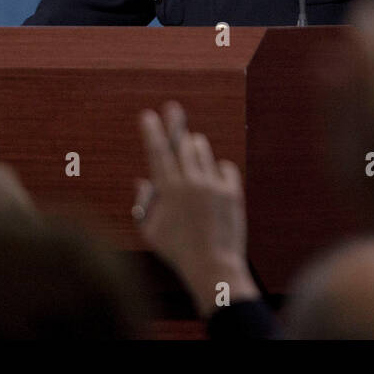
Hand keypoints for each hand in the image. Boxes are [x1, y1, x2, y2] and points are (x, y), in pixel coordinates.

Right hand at [133, 102, 258, 316]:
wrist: (213, 266)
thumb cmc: (178, 251)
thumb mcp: (152, 231)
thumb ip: (144, 203)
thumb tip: (142, 180)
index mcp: (168, 191)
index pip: (157, 153)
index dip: (152, 132)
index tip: (147, 115)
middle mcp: (190, 183)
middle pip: (182, 144)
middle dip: (176, 124)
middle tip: (173, 107)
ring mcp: (213, 186)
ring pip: (203, 153)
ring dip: (196, 148)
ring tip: (191, 146)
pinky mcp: (232, 192)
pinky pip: (224, 168)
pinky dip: (218, 170)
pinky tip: (214, 178)